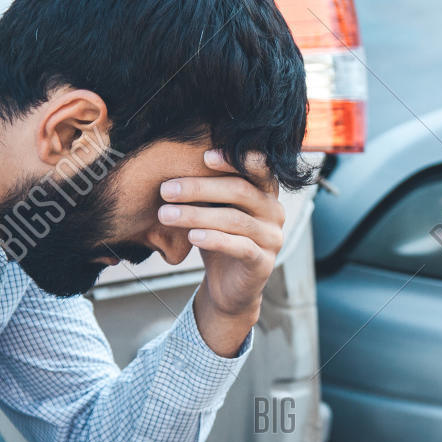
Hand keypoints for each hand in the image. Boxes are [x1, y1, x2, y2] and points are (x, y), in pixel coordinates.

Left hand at [157, 149, 284, 356]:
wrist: (228, 285)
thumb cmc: (219, 238)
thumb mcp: (214, 209)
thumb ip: (208, 189)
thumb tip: (174, 164)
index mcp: (265, 191)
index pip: (257, 167)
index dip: (233, 159)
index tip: (203, 157)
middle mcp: (275, 211)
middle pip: (240, 191)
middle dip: (200, 188)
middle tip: (166, 189)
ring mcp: (272, 238)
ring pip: (235, 220)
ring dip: (196, 215)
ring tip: (166, 214)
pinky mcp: (263, 263)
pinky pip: (240, 247)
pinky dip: (214, 240)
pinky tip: (192, 236)